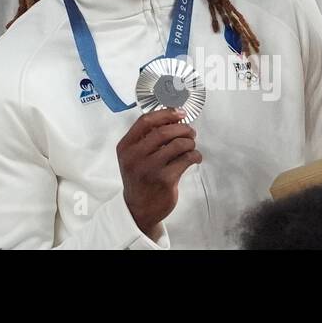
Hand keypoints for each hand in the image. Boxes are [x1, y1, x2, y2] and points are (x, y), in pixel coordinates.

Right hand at [117, 108, 200, 235]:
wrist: (138, 209)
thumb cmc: (139, 179)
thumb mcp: (132, 157)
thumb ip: (144, 139)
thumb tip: (170, 120)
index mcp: (126, 147)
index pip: (145, 121)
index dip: (165, 114)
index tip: (178, 113)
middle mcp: (135, 156)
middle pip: (163, 131)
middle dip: (182, 128)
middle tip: (190, 131)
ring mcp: (150, 168)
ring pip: (177, 145)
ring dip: (189, 142)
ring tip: (191, 145)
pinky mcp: (165, 180)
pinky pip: (186, 160)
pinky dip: (195, 155)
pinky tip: (195, 158)